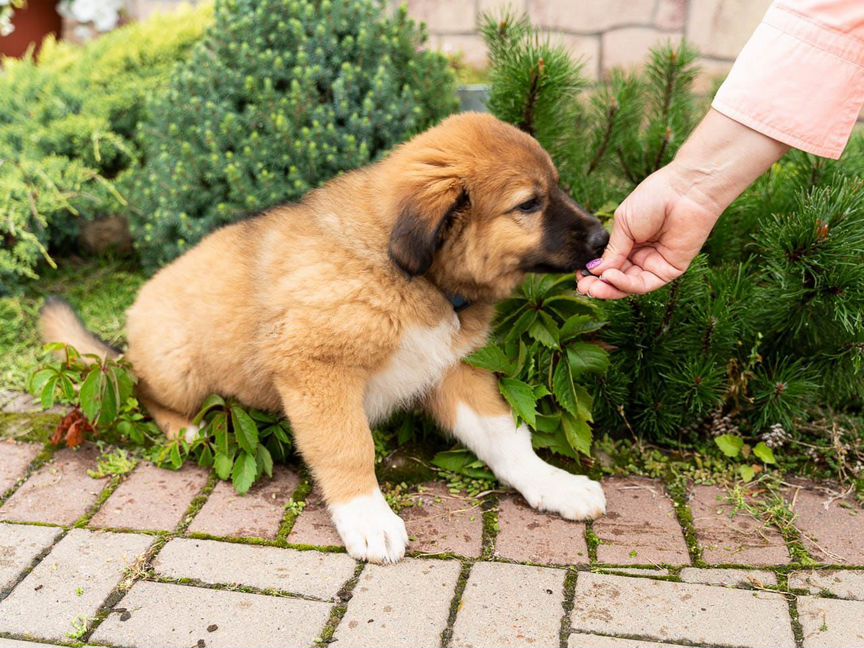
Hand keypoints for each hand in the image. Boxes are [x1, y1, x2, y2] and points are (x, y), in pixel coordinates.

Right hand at [576, 163, 720, 298]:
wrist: (685, 190)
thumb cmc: (654, 198)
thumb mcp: (623, 225)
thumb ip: (612, 251)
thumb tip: (594, 270)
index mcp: (631, 242)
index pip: (610, 265)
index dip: (594, 273)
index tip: (579, 276)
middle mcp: (643, 256)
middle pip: (618, 279)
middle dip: (600, 286)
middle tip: (583, 288)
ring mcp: (656, 264)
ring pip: (630, 286)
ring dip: (610, 288)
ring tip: (594, 286)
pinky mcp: (671, 270)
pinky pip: (645, 284)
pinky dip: (626, 284)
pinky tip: (611, 276)